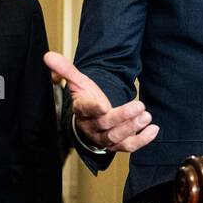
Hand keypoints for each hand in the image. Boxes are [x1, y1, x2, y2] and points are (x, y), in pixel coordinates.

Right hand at [43, 52, 158, 153]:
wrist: (91, 119)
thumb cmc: (86, 98)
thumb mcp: (78, 82)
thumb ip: (66, 69)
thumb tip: (49, 55)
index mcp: (81, 110)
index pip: (85, 110)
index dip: (93, 108)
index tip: (103, 104)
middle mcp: (92, 127)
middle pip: (106, 125)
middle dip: (123, 116)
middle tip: (140, 105)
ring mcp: (104, 138)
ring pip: (117, 137)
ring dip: (133, 128)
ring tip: (146, 115)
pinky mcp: (117, 144)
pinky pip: (128, 146)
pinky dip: (142, 140)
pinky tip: (154, 129)